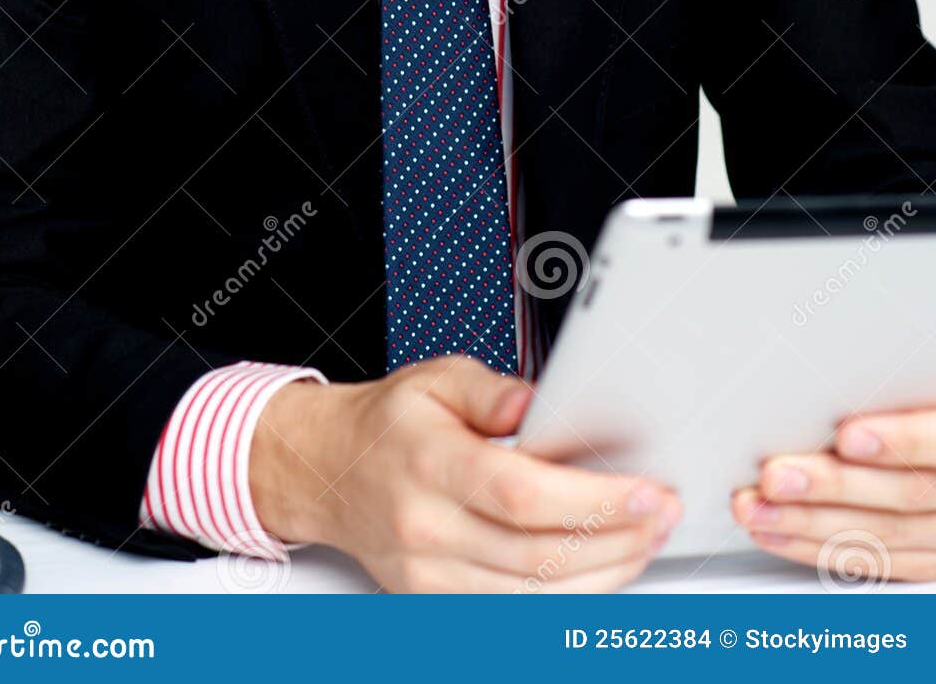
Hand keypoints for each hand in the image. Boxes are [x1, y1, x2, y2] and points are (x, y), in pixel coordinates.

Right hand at [249, 353, 682, 591]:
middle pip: (539, 553)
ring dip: (605, 573)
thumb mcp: (436, 378)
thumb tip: (542, 402)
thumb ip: (493, 389)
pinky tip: (602, 571)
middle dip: (618, 538)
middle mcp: (426, 526)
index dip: (593, 500)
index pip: (521, 495)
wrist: (328, 471)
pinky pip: (515, 612)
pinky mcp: (436, 601)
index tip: (647, 491)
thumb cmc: (388, 423)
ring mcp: (430, 574)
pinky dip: (568, 598)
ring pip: (535, 595)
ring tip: (646, 541)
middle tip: (663, 515)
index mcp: (429, 462)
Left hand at [732, 407, 935, 582]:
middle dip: (832, 487)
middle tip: (776, 477)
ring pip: (881, 536)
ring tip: (757, 510)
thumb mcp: (921, 391)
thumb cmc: (917, 405)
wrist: (933, 451)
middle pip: (902, 495)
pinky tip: (776, 535)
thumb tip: (841, 373)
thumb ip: (895, 393)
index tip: (848, 435)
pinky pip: (873, 563)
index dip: (897, 442)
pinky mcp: (922, 558)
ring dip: (809, 525)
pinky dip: (819, 549)